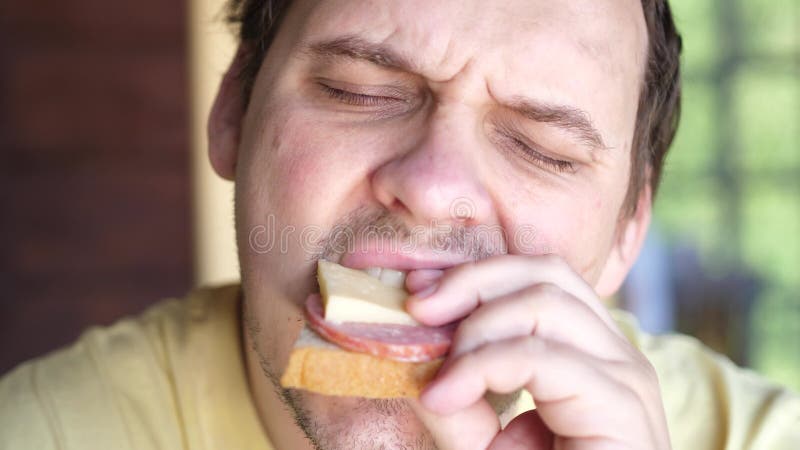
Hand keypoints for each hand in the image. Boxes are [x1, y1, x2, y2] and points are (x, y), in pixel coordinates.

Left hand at [404, 254, 670, 449]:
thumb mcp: (484, 444)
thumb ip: (458, 400)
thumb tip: (413, 354)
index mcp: (592, 354)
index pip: (541, 278)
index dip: (474, 276)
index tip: (417, 290)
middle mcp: (617, 356)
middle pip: (546, 274)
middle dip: (471, 283)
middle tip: (417, 309)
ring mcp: (624, 376)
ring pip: (544, 302)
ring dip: (474, 329)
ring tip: (438, 376)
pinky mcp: (620, 405)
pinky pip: (539, 357)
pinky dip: (480, 367)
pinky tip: (443, 397)